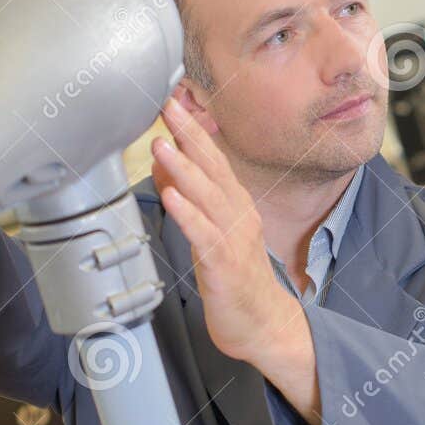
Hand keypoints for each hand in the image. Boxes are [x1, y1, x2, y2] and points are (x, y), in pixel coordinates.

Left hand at [151, 98, 320, 423]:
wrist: (263, 324)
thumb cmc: (236, 278)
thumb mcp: (210, 231)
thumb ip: (190, 198)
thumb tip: (166, 167)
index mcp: (235, 203)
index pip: (213, 158)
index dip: (193, 129)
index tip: (175, 100)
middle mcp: (237, 214)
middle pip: (212, 166)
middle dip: (188, 134)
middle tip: (169, 104)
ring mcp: (232, 237)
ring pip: (207, 195)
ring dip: (183, 167)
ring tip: (162, 143)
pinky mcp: (223, 264)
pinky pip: (203, 234)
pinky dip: (188, 212)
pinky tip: (172, 196)